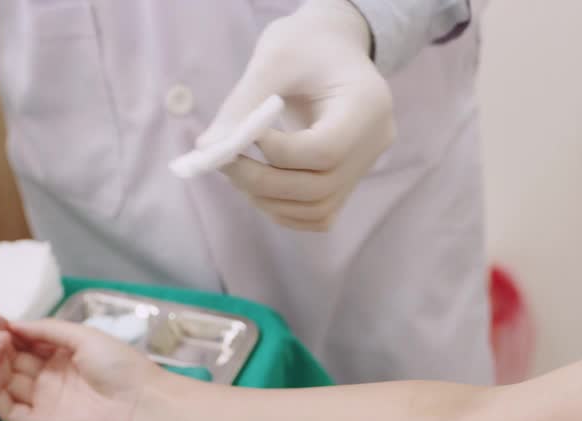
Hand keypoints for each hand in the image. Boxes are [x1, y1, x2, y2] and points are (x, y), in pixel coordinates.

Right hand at [0, 309, 160, 420]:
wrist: (141, 402)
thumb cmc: (120, 365)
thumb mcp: (83, 336)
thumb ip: (47, 330)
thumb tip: (12, 324)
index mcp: (59, 354)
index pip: (22, 341)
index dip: (3, 328)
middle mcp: (47, 375)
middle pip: (9, 358)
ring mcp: (41, 398)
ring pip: (3, 380)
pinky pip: (7, 407)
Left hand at [199, 0, 394, 231]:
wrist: (333, 48)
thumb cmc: (305, 45)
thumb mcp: (273, 61)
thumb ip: (243, 105)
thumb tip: (207, 148)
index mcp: (368, 105)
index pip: (325, 151)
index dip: (278, 153)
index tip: (241, 137)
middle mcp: (375, 142)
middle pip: (320, 187)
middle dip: (263, 181)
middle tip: (223, 162)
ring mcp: (365, 166)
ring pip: (318, 209)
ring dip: (269, 199)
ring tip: (237, 171)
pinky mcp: (349, 181)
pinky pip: (319, 214)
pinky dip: (283, 209)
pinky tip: (257, 186)